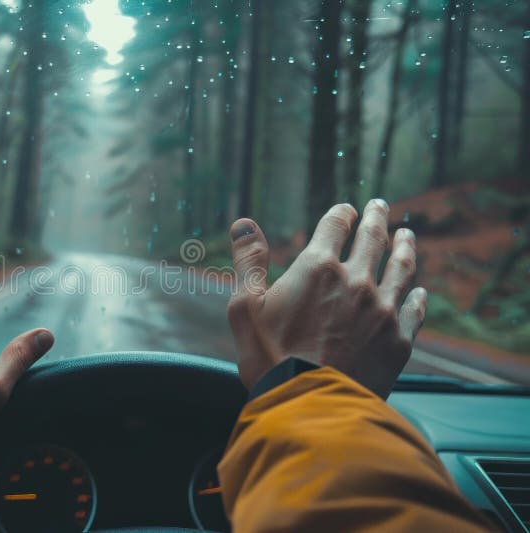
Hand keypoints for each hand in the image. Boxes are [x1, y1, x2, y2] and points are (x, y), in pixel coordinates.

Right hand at [227, 199, 426, 397]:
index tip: (346, 210)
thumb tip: (243, 224)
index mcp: (317, 268)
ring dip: (405, 247)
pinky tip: (420, 291)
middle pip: (373, 239)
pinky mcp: (398, 339)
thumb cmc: (270, 359)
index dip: (341, 214)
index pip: (335, 226)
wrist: (310, 407)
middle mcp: (356, 281)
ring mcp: (382, 310)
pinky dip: (418, 296)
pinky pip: (414, 309)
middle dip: (376, 219)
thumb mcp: (244, 307)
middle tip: (380, 207)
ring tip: (407, 234)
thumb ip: (248, 262)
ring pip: (402, 267)